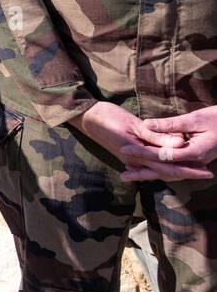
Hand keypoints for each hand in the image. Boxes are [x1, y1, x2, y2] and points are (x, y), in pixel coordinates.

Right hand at [70, 102, 206, 181]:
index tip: (206, 170)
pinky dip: (164, 166)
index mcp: (138, 154)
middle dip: (187, 172)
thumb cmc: (109, 118)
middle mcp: (135, 161)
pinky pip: (150, 164)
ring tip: (195, 169)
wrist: (87, 118)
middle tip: (207, 173)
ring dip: (177, 170)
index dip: (189, 168)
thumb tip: (179, 144)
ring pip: (159, 169)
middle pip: (166, 171)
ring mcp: (131, 159)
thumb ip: (156, 136)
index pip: (169, 165)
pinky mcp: (130, 155)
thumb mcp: (134, 124)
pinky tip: (172, 165)